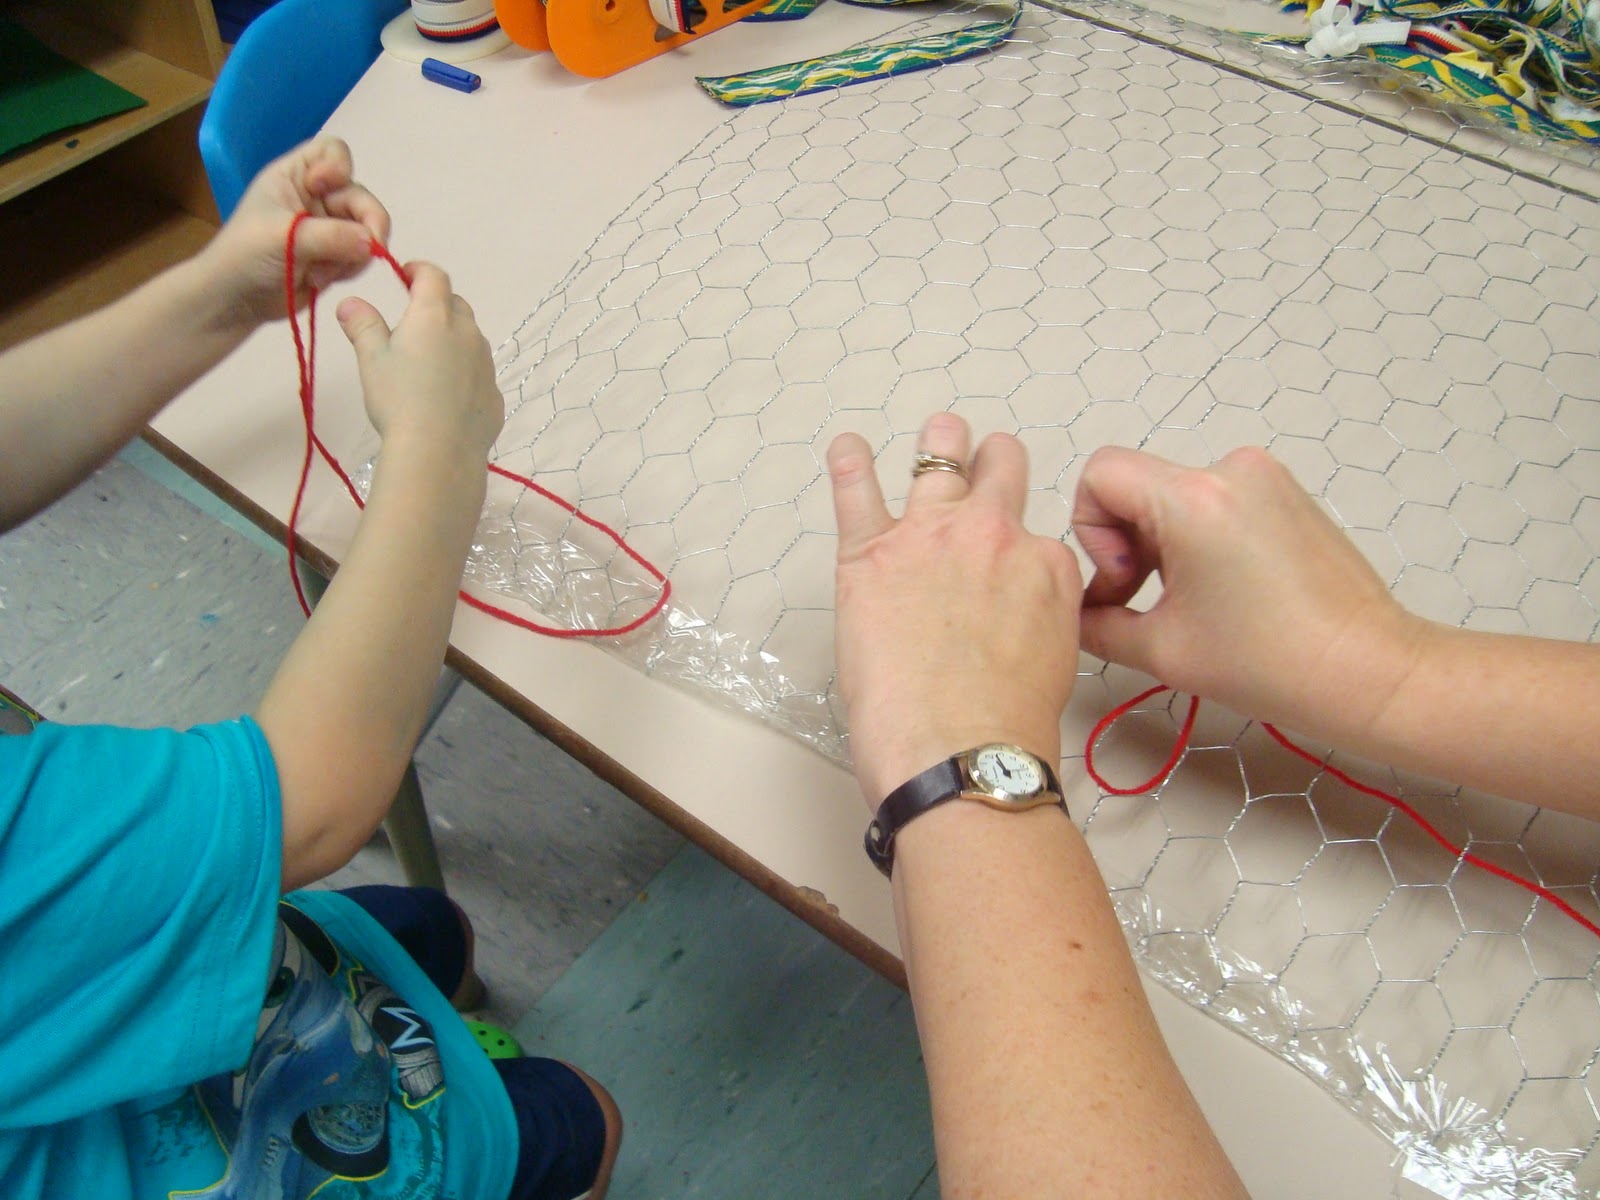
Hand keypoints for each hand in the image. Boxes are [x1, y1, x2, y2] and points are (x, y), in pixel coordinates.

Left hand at [198, 136, 390, 330]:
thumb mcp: (284, 237)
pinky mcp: (336, 256)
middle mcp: (316, 196)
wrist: (235, 301)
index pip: (333, 151)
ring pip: (367, 230)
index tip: (328, 190)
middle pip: (360, 197)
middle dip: (367, 224)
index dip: (339, 167)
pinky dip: (349, 270)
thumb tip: (373, 243)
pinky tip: (321, 280)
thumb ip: (331, 236)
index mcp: (294, 176)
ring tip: (321, 273)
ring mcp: (329, 227)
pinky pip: (361, 257)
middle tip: (369, 250)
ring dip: (353, 254)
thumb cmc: (246, 256)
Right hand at [336, 262, 503, 461]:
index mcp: (434, 316)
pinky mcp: (494, 395)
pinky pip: (479, 373)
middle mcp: (467, 333)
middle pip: (456, 304)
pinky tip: (446, 396)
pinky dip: (464, 373)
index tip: (406, 274)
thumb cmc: (399, 399)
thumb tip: (350, 302)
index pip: (433, 276)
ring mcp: (486, 364)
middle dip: (437, 304)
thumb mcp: (371, 360)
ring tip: (428, 362)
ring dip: (453, 339)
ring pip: (471, 338)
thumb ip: (363, 326)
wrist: (439, 451)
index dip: (419, 270)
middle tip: (413, 322)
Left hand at [829, 413, 1082, 809]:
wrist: (963, 747)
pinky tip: (846, 448)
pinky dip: (849, 464)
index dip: (1018, 550)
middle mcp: (995, 535)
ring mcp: (932, 535)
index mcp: (1046, 566)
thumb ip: (1035, 621)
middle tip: (980, 463)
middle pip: (1000, 470)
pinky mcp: (871, 552)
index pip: (1034, 537)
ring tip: (935, 434)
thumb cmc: (1008, 726)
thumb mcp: (1054, 661)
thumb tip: (1006, 622)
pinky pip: (856, 490)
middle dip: (993, 463)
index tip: (1003, 569)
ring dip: (938, 442)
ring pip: (940, 457)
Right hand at [1073, 445, 1423, 735]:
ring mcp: (1265, 476)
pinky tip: (1227, 591)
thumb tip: (1076, 614)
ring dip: (1164, 543)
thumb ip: (1097, 626)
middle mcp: (1229, 469)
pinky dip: (1201, 538)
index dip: (1093, 531)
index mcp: (1194, 498)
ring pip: (1175, 495)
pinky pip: (1215, 500)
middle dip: (1127, 543)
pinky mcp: (1287, 493)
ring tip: (1192, 603)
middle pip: (1137, 484)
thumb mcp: (1161, 652)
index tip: (1128, 582)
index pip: (1100, 475)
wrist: (1368, 671)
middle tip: (1150, 602)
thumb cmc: (1268, 664)